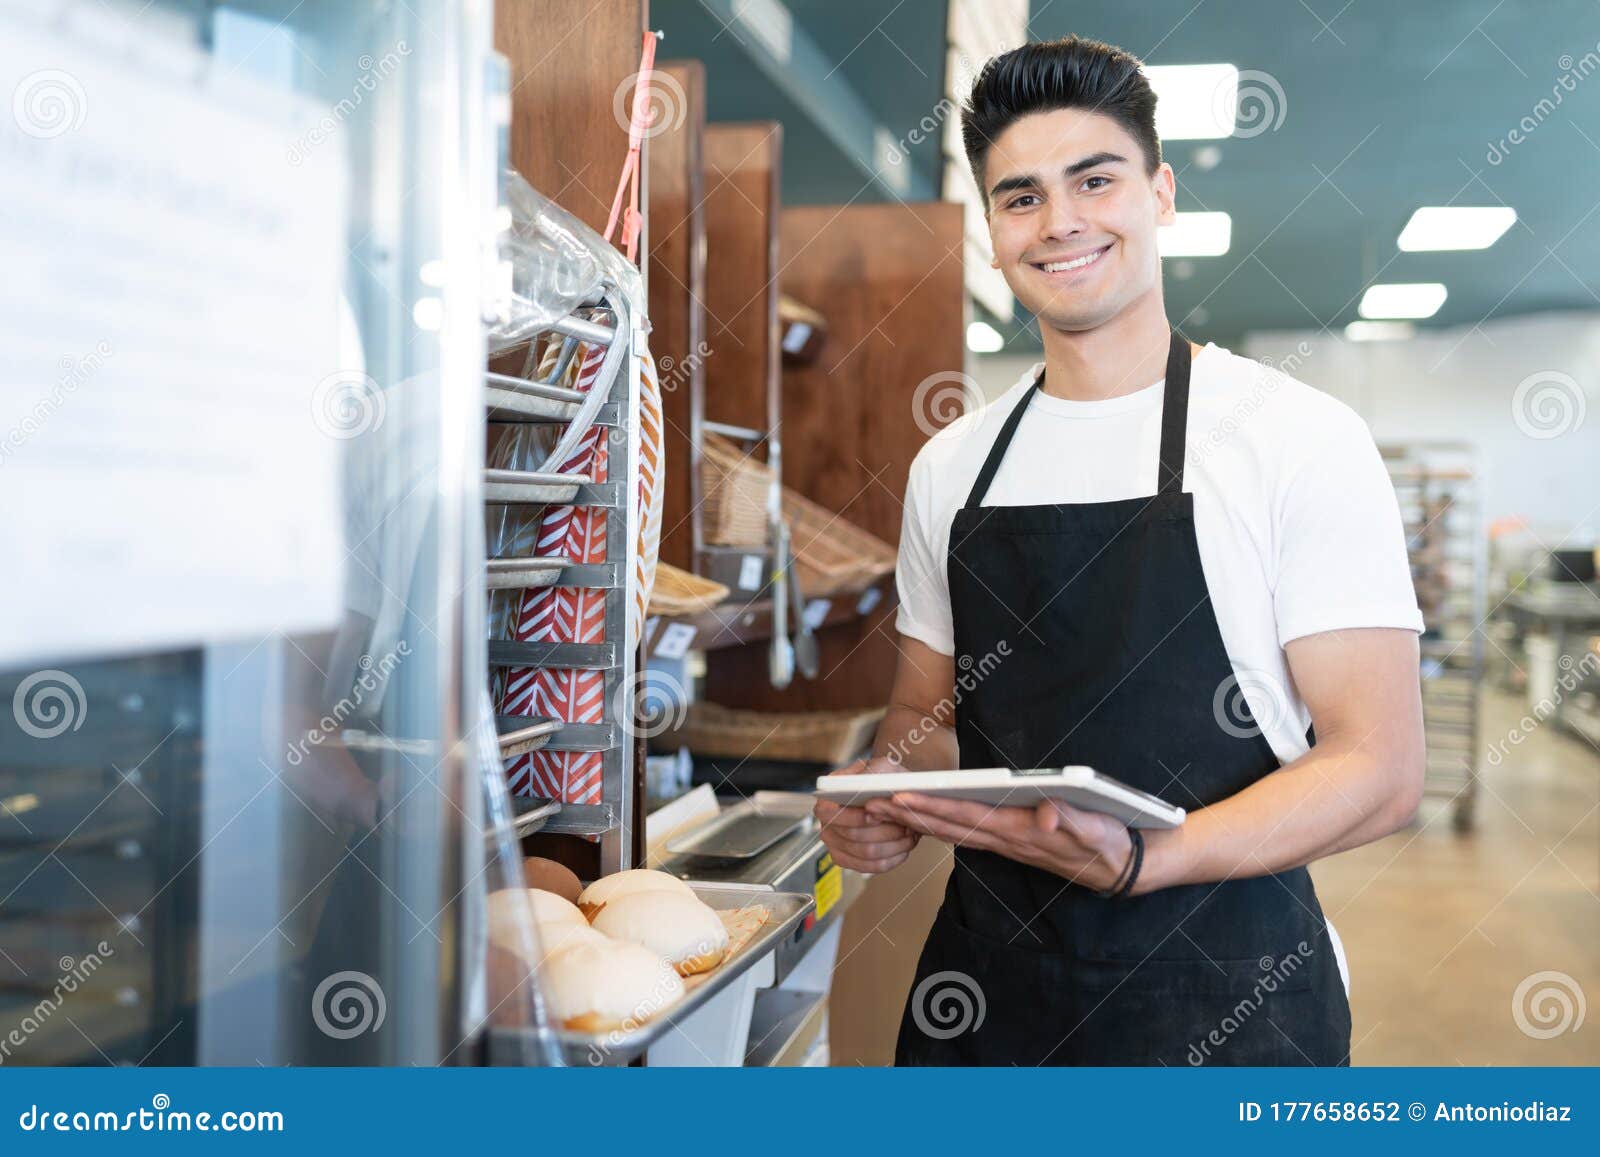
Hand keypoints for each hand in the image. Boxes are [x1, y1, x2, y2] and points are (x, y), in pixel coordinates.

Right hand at [814, 757, 920, 874]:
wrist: (895, 795)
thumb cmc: (886, 779)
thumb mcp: (882, 766)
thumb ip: (873, 772)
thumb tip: (863, 786)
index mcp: (827, 798)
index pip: (830, 813)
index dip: (853, 817)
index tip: (877, 814)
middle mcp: (827, 823)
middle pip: (852, 836)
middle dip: (883, 830)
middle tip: (904, 822)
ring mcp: (837, 845)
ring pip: (867, 853)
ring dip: (894, 843)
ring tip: (909, 831)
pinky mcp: (851, 861)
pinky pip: (873, 866)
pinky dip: (894, 857)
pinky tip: (904, 845)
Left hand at [867, 793, 1134, 892]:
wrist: (1121, 868)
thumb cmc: (1108, 842)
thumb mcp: (1096, 828)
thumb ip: (1070, 820)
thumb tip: (1046, 814)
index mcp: (1020, 832)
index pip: (966, 817)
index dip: (931, 807)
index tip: (899, 798)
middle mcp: (1007, 839)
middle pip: (948, 825)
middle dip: (909, 814)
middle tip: (871, 803)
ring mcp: (1006, 843)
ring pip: (953, 831)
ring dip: (918, 820)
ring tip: (884, 808)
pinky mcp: (1011, 841)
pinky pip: (967, 833)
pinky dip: (940, 824)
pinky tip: (923, 818)